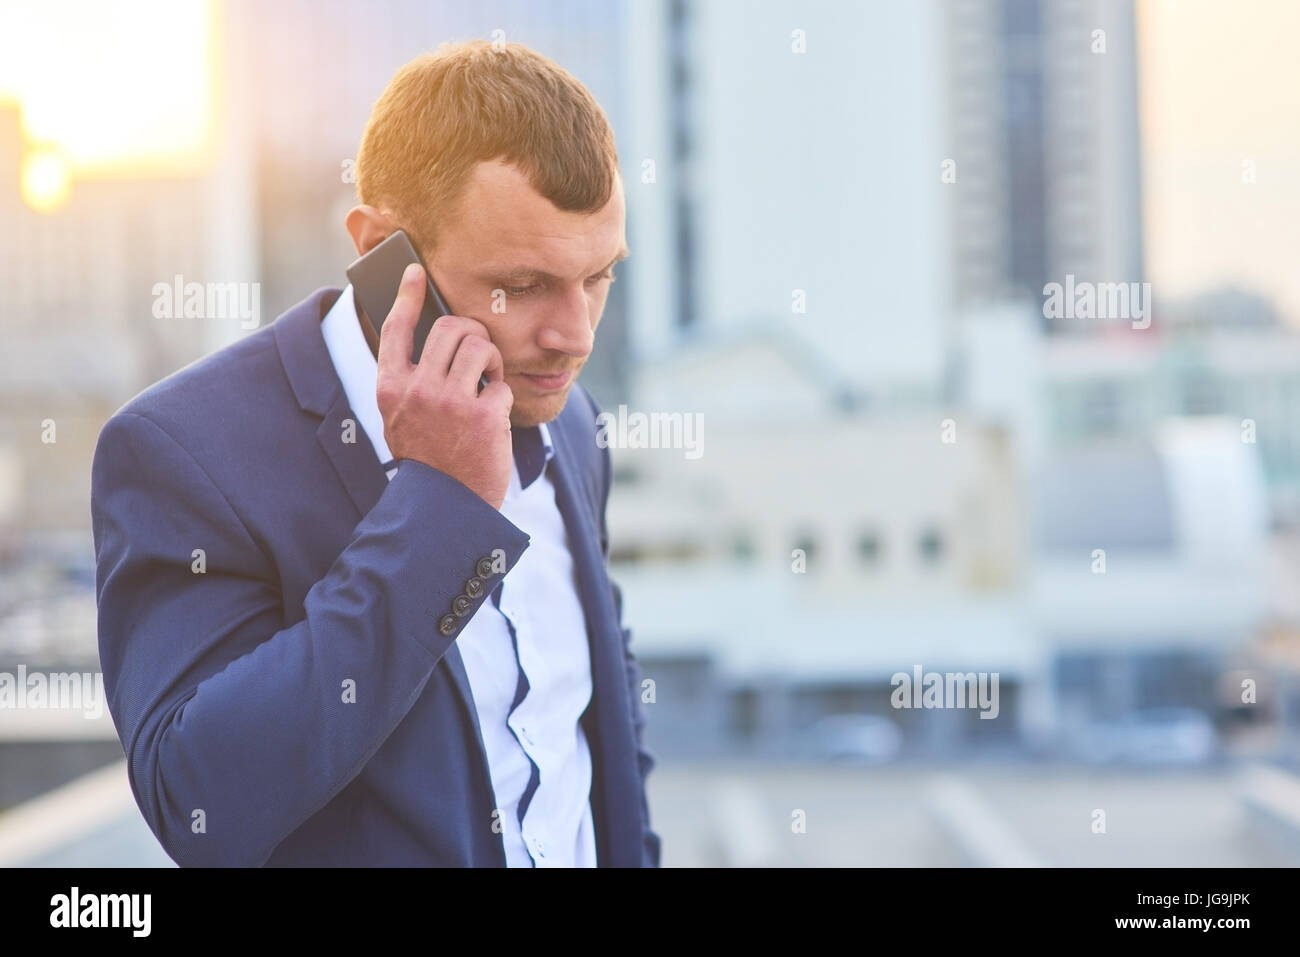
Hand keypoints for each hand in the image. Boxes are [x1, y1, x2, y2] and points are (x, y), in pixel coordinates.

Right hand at [376, 263, 513, 508]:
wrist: (445, 507)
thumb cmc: (428, 459)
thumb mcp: (401, 418)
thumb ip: (410, 381)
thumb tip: (432, 337)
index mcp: (391, 388)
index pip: (395, 328)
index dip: (407, 295)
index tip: (415, 271)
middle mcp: (417, 390)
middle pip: (450, 328)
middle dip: (473, 334)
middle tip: (480, 355)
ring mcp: (450, 402)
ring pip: (481, 347)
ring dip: (492, 361)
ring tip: (488, 384)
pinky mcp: (482, 417)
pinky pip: (501, 386)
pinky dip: (502, 399)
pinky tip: (493, 418)